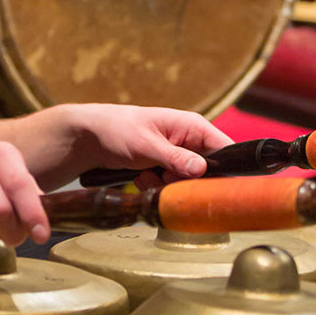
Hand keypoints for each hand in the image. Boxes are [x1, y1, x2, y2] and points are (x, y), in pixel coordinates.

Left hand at [68, 104, 230, 179]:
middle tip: (165, 177)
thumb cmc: (117, 129)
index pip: (226, 149)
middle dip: (187, 181)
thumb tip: (202, 169)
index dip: (225, 170)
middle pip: (209, 172)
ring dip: (168, 185)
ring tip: (147, 175)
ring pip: (188, 182)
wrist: (90, 137)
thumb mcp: (146, 144)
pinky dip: (156, 186)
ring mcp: (178, 155)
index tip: (213, 188)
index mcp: (193, 126)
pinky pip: (172, 185)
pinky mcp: (165, 167)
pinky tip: (140, 177)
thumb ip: (175, 158)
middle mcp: (190, 140)